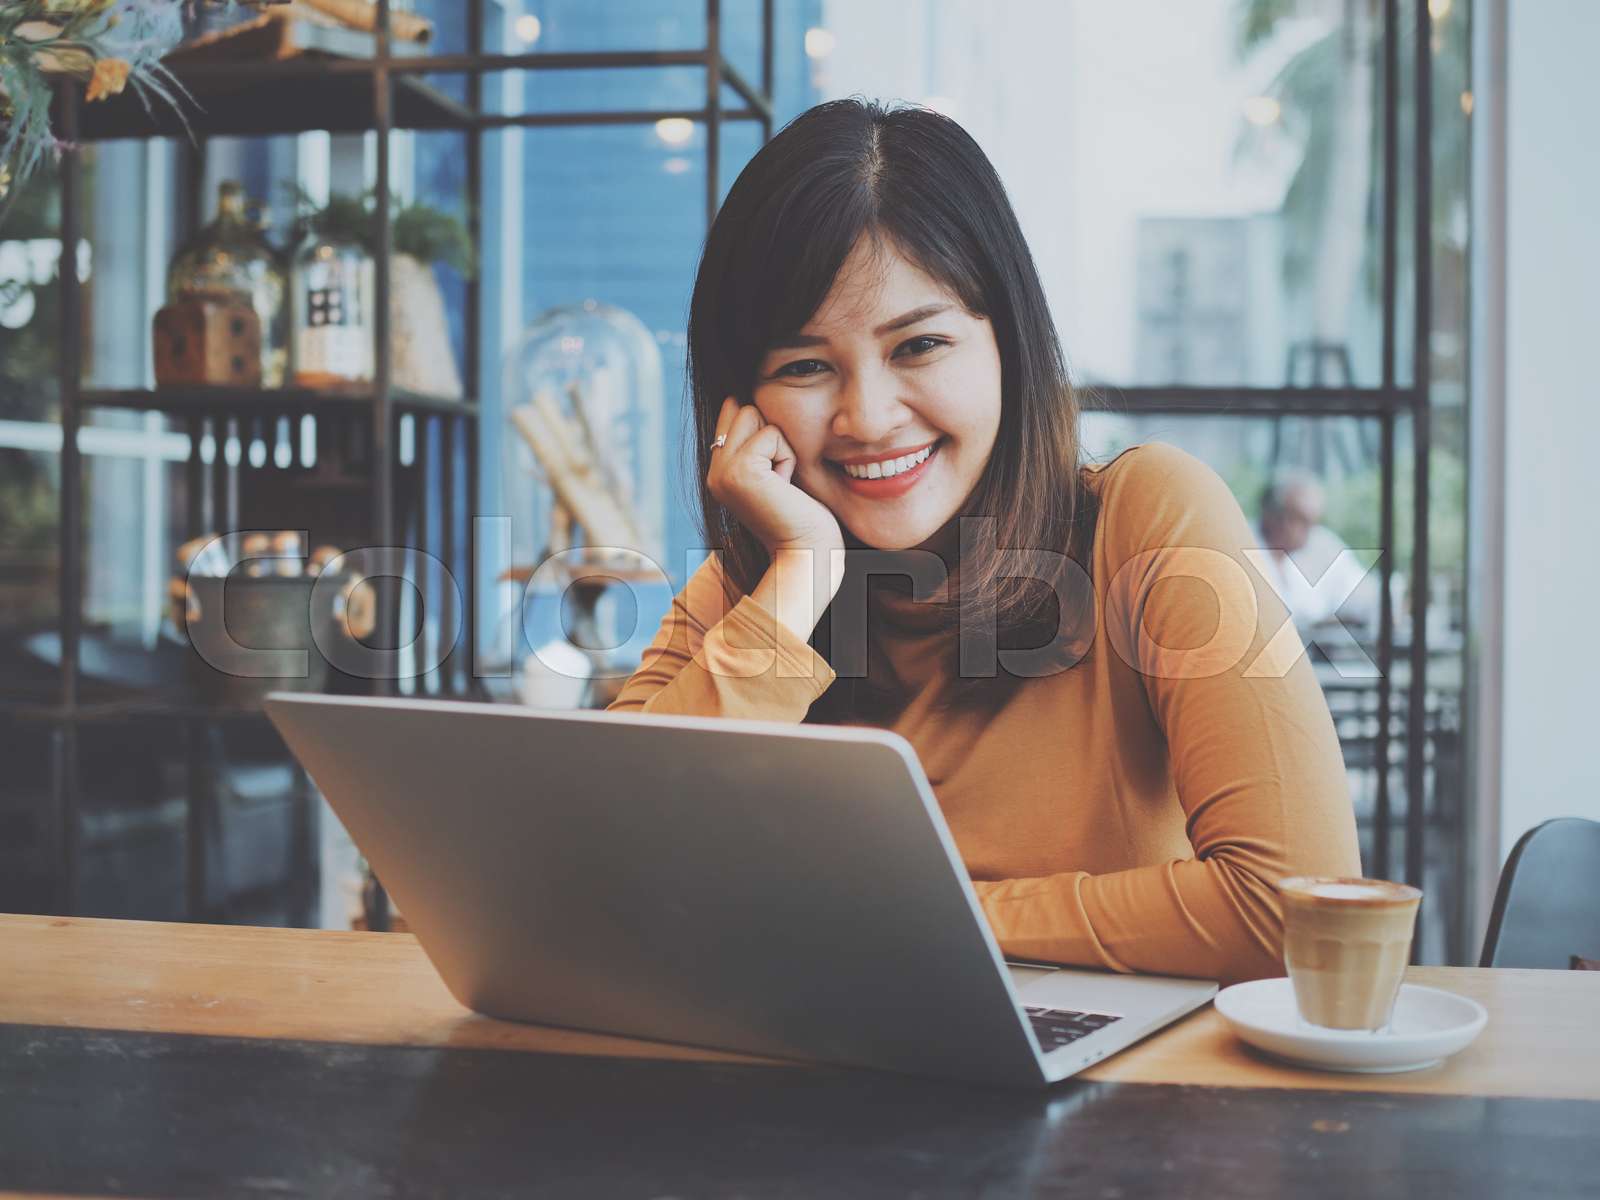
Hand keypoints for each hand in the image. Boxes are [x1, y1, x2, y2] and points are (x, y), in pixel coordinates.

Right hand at [707, 395, 843, 557]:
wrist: (805, 553)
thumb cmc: (800, 516)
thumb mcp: (772, 472)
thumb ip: (755, 441)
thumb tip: (740, 397)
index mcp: (718, 471)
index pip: (731, 412)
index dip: (760, 426)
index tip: (775, 466)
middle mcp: (714, 471)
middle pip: (744, 408)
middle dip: (773, 436)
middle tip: (780, 479)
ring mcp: (722, 471)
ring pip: (756, 415)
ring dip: (781, 445)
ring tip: (782, 482)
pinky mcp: (740, 470)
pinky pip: (772, 434)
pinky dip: (787, 457)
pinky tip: (785, 487)